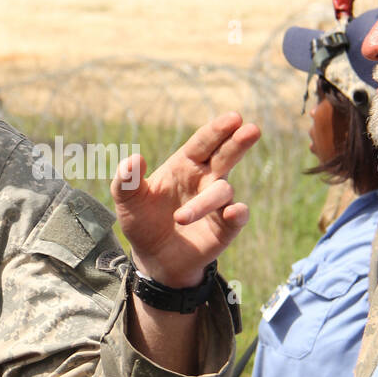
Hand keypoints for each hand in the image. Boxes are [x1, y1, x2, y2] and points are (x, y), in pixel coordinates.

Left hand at [111, 111, 259, 288]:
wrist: (153, 259)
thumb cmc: (142, 221)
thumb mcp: (127, 200)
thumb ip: (126, 179)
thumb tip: (133, 159)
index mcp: (185, 165)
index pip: (204, 142)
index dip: (218, 130)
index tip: (234, 117)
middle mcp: (205, 180)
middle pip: (226, 156)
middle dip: (238, 143)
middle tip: (251, 129)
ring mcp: (217, 204)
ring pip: (223, 191)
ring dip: (205, 201)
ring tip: (179, 218)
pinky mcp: (225, 228)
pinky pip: (237, 217)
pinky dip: (237, 213)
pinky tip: (232, 212)